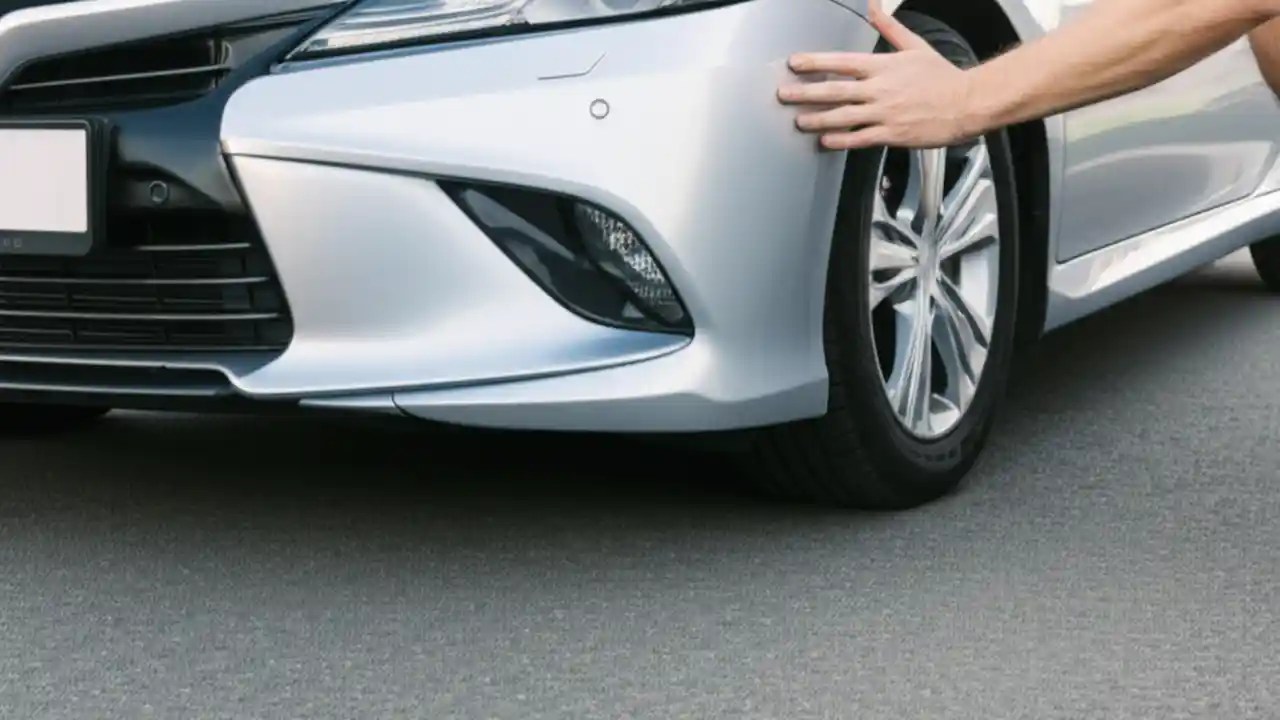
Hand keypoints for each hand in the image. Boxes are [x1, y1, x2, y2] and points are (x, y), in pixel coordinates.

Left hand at [777, 1, 983, 149]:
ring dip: (817, 119)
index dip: (815, 62)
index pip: (842, 61)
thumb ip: (889, 27)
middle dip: (805, 92)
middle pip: (835, 89)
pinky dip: (840, 140)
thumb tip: (873, 6)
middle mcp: (880, 89)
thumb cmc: (942, 76)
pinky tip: (824, 141)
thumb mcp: (915, 46)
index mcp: (883, 66)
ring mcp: (884, 113)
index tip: (794, 63)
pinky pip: (860, 138)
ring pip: (843, 116)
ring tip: (798, 121)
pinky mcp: (892, 134)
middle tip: (784, 94)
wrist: (967, 103)